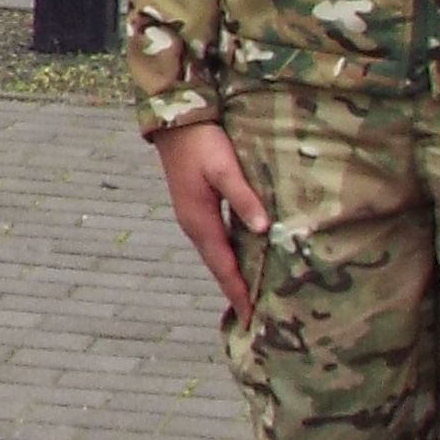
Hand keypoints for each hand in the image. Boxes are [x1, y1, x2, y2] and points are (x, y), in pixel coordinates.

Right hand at [156, 122, 268, 318]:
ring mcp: (192, 217)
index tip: (250, 318)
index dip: (238, 292)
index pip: (223, 267)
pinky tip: (240, 259)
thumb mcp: (225, 169)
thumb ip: (243, 198)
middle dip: (234, 291)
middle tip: (254, 317)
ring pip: (215, 255)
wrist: (175, 120)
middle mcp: (193, 226)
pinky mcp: (196, 207)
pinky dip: (227, 257)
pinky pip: (214, 242)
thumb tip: (263, 229)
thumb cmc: (202, 142)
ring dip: (231, 276)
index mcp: (200, 221)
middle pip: (217, 267)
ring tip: (249, 295)